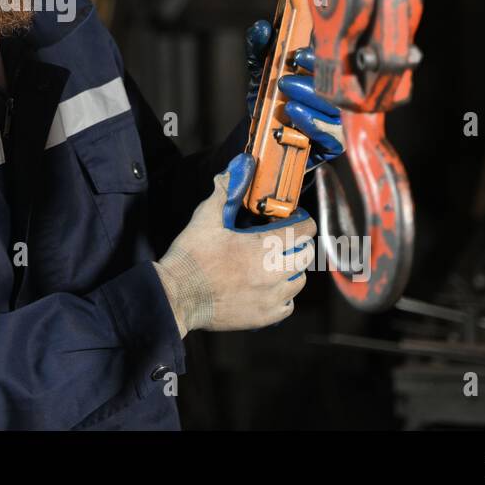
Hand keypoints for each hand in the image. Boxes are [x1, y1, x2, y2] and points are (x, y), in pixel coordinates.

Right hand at [153, 153, 316, 337]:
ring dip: (290, 270)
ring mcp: (271, 298)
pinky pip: (287, 305)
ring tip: (272, 264)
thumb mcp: (206, 217)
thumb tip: (240, 167)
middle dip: (297, 244)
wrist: (177, 296)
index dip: (301, 220)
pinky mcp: (264, 317)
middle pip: (306, 255)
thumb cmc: (192, 256)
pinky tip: (266, 288)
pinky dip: (282, 296)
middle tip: (281, 240)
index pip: (304, 229)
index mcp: (263, 246)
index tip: (291, 219)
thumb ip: (227, 191)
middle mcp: (273, 273)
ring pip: (298, 281)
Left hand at [244, 20, 343, 164]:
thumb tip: (262, 28)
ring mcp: (339, 119)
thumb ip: (260, 49)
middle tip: (284, 81)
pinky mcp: (335, 143)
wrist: (263, 138)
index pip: (333, 61)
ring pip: (337, 110)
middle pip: (339, 86)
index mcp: (324, 73)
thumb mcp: (261, 72)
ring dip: (311, 102)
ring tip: (287, 102)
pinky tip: (295, 115)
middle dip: (312, 81)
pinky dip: (315, 124)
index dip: (318, 58)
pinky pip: (333, 135)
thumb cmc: (269, 100)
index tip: (298, 56)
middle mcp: (336, 95)